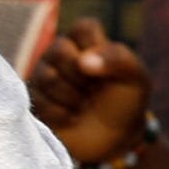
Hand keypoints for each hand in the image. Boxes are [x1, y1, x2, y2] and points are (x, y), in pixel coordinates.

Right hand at [28, 18, 153, 168]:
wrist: (113, 140)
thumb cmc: (124, 103)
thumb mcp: (135, 78)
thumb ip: (118, 59)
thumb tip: (83, 61)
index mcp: (85, 40)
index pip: (84, 28)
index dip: (97, 50)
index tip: (109, 70)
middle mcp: (59, 53)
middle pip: (59, 50)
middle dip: (82, 78)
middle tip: (94, 91)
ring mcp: (42, 75)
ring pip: (47, 77)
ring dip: (73, 97)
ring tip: (83, 105)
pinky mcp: (33, 99)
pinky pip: (39, 101)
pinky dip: (62, 114)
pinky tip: (72, 117)